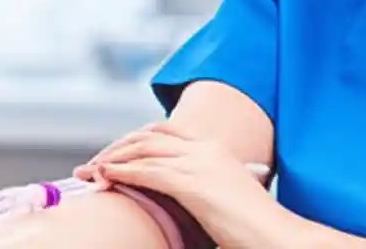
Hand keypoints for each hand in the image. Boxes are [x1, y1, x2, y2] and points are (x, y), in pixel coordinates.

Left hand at [72, 122, 282, 247]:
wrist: (276, 234)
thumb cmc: (253, 226)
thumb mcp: (224, 195)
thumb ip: (204, 187)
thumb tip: (185, 197)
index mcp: (213, 148)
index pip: (163, 131)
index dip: (133, 140)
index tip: (112, 154)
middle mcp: (204, 148)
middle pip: (147, 136)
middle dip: (116, 147)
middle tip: (93, 163)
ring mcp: (198, 163)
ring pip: (142, 151)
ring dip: (110, 159)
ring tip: (89, 172)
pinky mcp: (193, 184)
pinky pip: (147, 172)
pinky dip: (121, 173)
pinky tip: (105, 178)